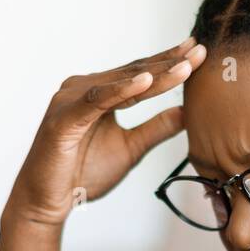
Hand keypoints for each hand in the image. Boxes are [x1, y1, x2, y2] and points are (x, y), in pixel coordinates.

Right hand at [7, 36, 207, 225]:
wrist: (48, 201)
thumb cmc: (82, 174)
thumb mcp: (131, 149)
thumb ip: (155, 129)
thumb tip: (186, 113)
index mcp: (100, 94)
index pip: (141, 74)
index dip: (170, 63)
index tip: (200, 53)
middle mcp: (84, 89)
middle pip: (134, 72)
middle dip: (169, 61)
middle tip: (201, 49)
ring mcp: (72, 100)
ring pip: (120, 83)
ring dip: (154, 73)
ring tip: (185, 65)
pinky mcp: (64, 119)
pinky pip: (97, 101)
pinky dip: (121, 90)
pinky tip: (146, 81)